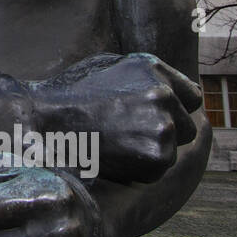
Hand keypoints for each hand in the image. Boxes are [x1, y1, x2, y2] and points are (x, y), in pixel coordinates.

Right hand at [32, 52, 201, 183]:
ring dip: (151, 152)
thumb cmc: (69, 95)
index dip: (175, 110)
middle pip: (187, 127)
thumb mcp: (107, 67)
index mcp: (152, 68)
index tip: (156, 119)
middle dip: (165, 134)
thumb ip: (144, 75)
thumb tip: (170, 88)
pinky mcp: (157, 155)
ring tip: (117, 144)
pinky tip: (113, 156)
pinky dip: (139, 169)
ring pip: (173, 150)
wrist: (44, 122)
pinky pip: (159, 169)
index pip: (192, 96)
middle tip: (130, 136)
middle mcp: (163, 93)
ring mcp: (162, 124)